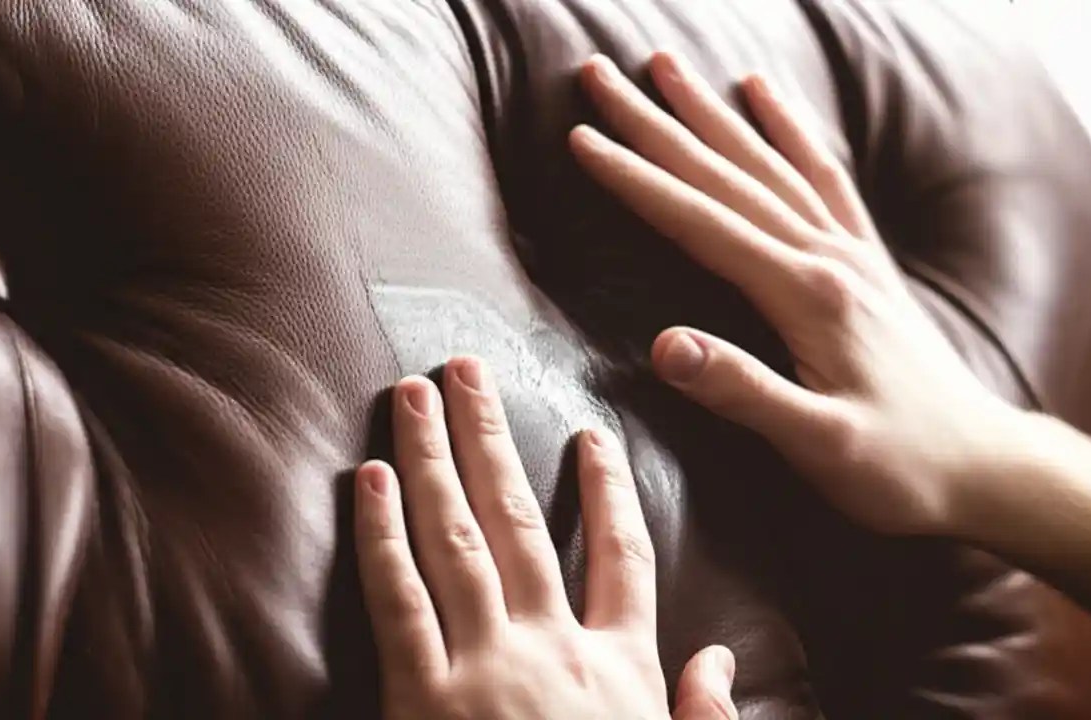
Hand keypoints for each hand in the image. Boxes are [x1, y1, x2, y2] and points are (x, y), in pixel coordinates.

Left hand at [354, 357, 737, 718]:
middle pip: (522, 521)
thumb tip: (722, 658)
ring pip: (457, 538)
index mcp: (620, 669)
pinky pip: (398, 601)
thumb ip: (706, 718)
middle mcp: (554, 650)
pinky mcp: (421, 701)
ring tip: (416, 393)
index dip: (606, 488)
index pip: (621, 554)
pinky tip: (368, 479)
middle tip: (466, 367)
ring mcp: (485, 670)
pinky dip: (382, 536)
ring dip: (432, 458)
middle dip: (491, 437)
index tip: (590, 434)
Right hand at [570, 52, 1025, 535]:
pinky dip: (790, 130)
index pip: (701, 223)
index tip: (582, 139)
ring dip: (713, 112)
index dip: (637, 181)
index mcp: (807, 296)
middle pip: (727, 175)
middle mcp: (829, 257)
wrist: (987, 465)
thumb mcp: (819, 445)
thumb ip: (742, 391)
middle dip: (658, 123)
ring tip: (668, 65)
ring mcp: (851, 253)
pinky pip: (824, 175)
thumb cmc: (901, 467)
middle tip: (601, 75)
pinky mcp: (867, 262)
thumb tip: (663, 344)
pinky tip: (767, 97)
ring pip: (770, 162)